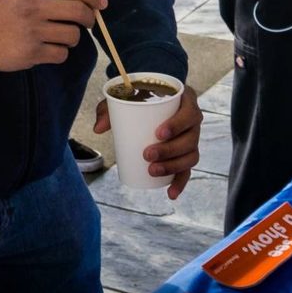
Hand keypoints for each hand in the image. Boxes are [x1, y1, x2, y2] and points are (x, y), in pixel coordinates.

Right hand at [0, 0, 105, 71]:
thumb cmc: (1, 11)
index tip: (101, 3)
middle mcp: (33, 5)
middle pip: (78, 11)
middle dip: (88, 19)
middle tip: (85, 22)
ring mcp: (32, 30)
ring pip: (73, 35)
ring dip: (71, 37)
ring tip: (58, 36)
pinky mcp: (31, 52)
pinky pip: (61, 54)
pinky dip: (59, 53)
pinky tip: (47, 48)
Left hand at [93, 85, 203, 199]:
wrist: (151, 102)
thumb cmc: (140, 98)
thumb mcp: (125, 98)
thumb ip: (110, 109)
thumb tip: (97, 129)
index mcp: (186, 101)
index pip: (188, 112)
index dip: (177, 124)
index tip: (158, 133)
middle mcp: (194, 121)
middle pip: (190, 138)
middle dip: (170, 150)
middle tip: (147, 154)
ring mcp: (192, 139)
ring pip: (190, 156)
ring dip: (173, 166)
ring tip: (152, 171)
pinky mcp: (186, 155)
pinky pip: (187, 171)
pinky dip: (180, 183)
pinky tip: (170, 194)